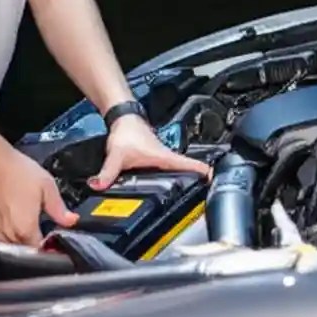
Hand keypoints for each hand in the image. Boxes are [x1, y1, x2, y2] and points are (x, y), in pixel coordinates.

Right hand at [0, 149, 77, 245]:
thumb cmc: (18, 172)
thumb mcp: (47, 187)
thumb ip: (59, 209)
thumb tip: (71, 221)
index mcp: (26, 229)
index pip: (40, 251)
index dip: (49, 248)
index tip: (54, 242)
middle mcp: (9, 235)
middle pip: (25, 253)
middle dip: (35, 248)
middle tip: (43, 235)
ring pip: (10, 250)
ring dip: (21, 246)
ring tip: (28, 233)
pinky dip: (5, 242)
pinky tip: (12, 232)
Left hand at [89, 114, 211, 189]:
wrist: (122, 117)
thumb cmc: (126, 131)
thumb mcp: (118, 156)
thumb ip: (108, 173)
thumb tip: (99, 186)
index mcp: (165, 158)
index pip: (193, 166)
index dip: (206, 175)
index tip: (216, 185)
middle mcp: (168, 158)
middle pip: (190, 172)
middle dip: (199, 185)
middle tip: (208, 199)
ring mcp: (163, 158)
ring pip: (179, 172)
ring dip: (187, 182)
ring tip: (195, 197)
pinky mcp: (157, 159)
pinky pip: (168, 172)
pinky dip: (173, 178)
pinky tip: (171, 187)